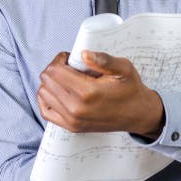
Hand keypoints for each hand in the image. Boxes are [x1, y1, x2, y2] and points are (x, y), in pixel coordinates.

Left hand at [37, 51, 164, 137]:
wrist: (137, 114)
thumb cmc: (130, 90)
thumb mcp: (124, 69)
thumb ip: (103, 60)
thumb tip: (84, 54)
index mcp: (88, 92)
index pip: (55, 71)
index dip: (60, 59)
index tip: (70, 58)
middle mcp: (76, 108)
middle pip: (47, 80)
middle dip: (55, 68)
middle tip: (69, 66)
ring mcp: (72, 120)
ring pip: (44, 94)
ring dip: (51, 82)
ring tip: (66, 78)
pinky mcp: (71, 127)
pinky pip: (46, 111)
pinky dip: (47, 98)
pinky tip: (57, 91)